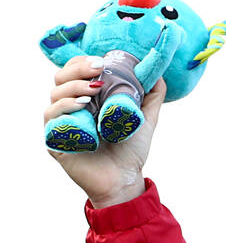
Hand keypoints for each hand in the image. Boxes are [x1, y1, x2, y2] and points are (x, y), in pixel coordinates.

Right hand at [44, 56, 166, 207]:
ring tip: (93, 89)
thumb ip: (151, 97)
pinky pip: (51, 116)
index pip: (74, 71)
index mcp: (85, 98)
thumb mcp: (144, 120)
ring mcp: (60, 123)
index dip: (83, 62)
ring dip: (73, 87)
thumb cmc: (130, 152)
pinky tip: (81, 106)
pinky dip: (64, 107)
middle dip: (77, 70)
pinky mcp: (54, 139)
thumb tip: (158, 73)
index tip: (101, 61)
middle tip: (97, 70)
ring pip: (55, 94)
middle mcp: (69, 108)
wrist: (124, 181)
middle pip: (61, 77)